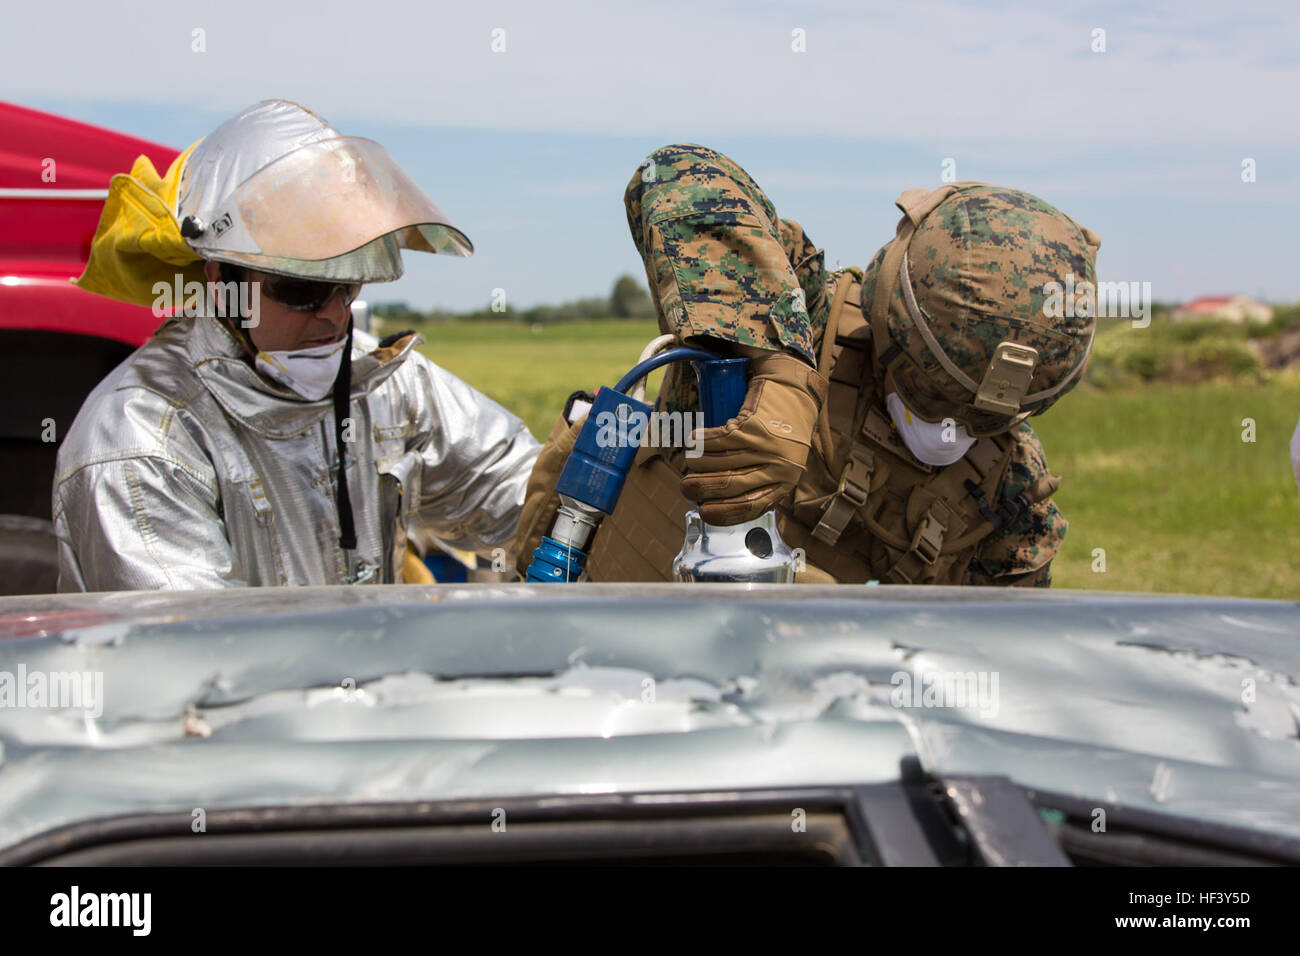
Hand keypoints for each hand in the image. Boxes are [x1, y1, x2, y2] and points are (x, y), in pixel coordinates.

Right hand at [681, 350, 826, 524]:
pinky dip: (700, 442)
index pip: (750, 506)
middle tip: (686, 487)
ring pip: (719, 463)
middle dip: (701, 489)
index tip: (703, 513)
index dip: (723, 513)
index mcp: (784, 483)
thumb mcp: (780, 464)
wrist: (795, 392)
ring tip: (691, 462)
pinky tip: (693, 440)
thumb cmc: (783, 431)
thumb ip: (758, 482)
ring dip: (697, 464)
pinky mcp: (753, 427)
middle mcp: (777, 467)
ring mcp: (765, 447)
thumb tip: (717, 499)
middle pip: (729, 485)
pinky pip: (717, 440)